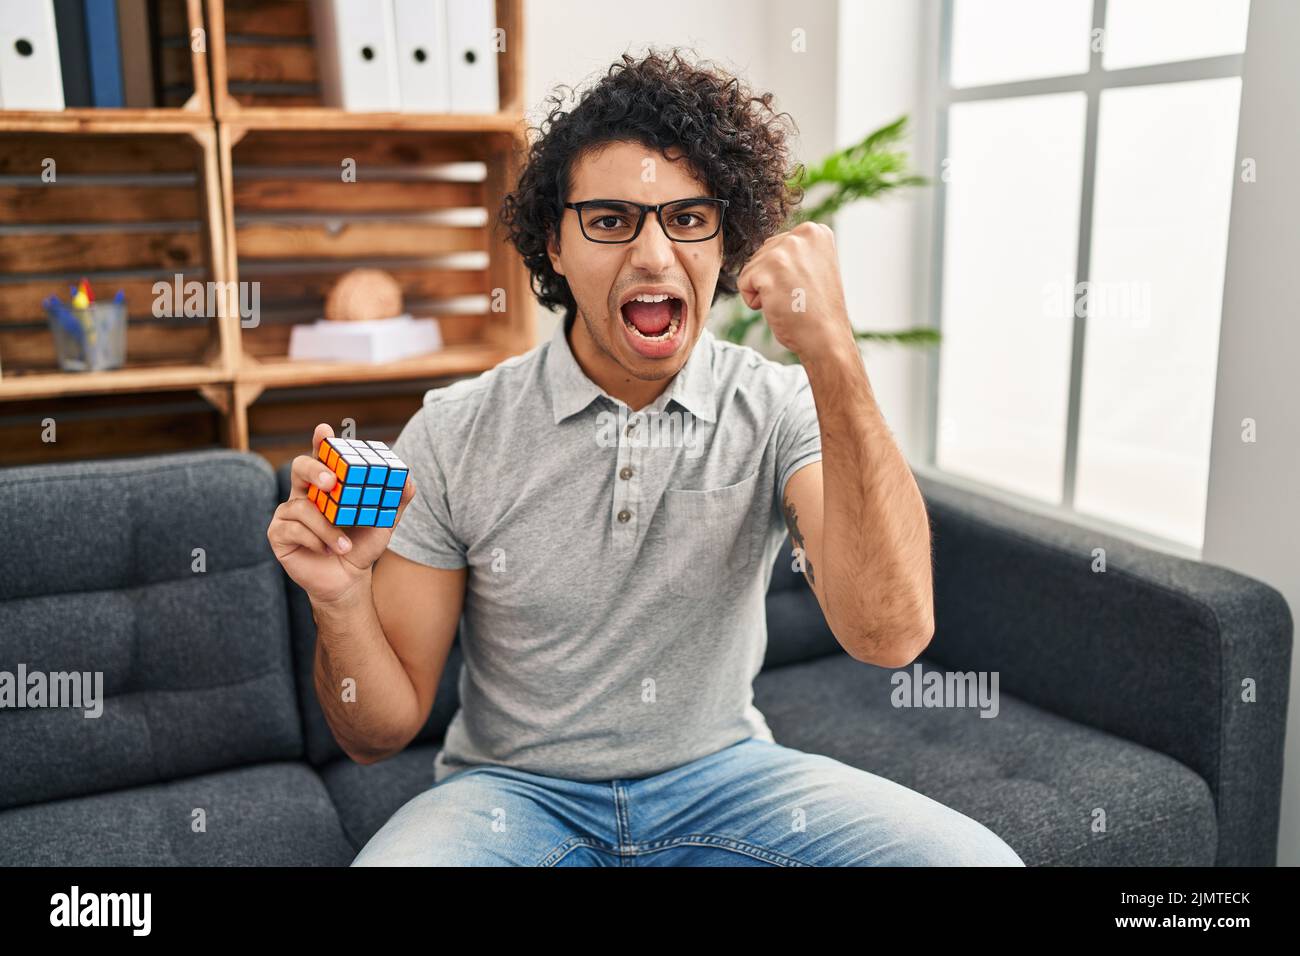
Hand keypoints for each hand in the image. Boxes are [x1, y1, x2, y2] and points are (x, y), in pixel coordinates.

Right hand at [266, 423, 416, 604]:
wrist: (349, 579)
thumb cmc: (362, 545)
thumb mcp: (384, 521)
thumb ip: (395, 500)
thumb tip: (408, 478)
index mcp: (328, 484)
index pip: (322, 456)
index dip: (321, 442)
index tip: (325, 430)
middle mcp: (305, 493)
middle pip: (300, 468)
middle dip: (314, 470)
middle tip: (330, 482)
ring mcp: (289, 512)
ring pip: (301, 506)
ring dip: (326, 527)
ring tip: (345, 545)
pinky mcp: (279, 533)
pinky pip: (292, 529)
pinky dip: (314, 540)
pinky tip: (327, 550)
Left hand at [736, 221, 856, 363]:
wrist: (826, 337)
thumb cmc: (817, 308)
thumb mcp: (813, 266)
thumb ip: (794, 253)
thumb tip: (764, 251)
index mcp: (815, 231)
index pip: (777, 246)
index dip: (784, 272)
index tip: (805, 285)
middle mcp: (802, 235)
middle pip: (762, 254)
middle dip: (771, 279)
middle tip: (796, 295)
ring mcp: (785, 251)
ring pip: (751, 268)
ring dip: (763, 290)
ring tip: (789, 300)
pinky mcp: (768, 271)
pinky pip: (743, 284)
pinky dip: (754, 301)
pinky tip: (778, 306)